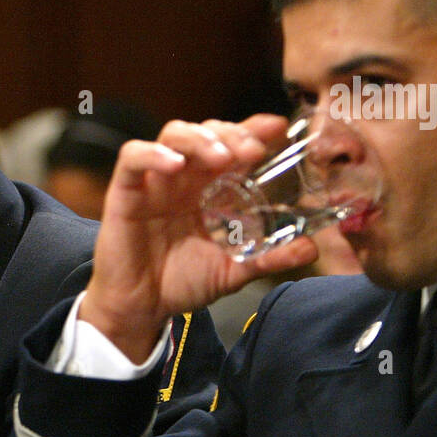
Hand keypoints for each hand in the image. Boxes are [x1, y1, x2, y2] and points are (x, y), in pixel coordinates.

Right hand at [79, 115, 318, 361]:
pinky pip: (133, 156)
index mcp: (210, 188)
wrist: (142, 308)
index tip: (278, 128)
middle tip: (252, 151)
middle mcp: (184, 177)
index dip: (253, 128)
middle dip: (232, 133)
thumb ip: (269, 257)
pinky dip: (153, 154)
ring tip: (220, 157)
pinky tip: (175, 166)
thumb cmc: (181, 282)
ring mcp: (155, 180)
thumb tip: (312, 247)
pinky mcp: (125, 190)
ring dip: (200, 138)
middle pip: (206, 130)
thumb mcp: (234, 270)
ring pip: (174, 134)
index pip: (233, 144)